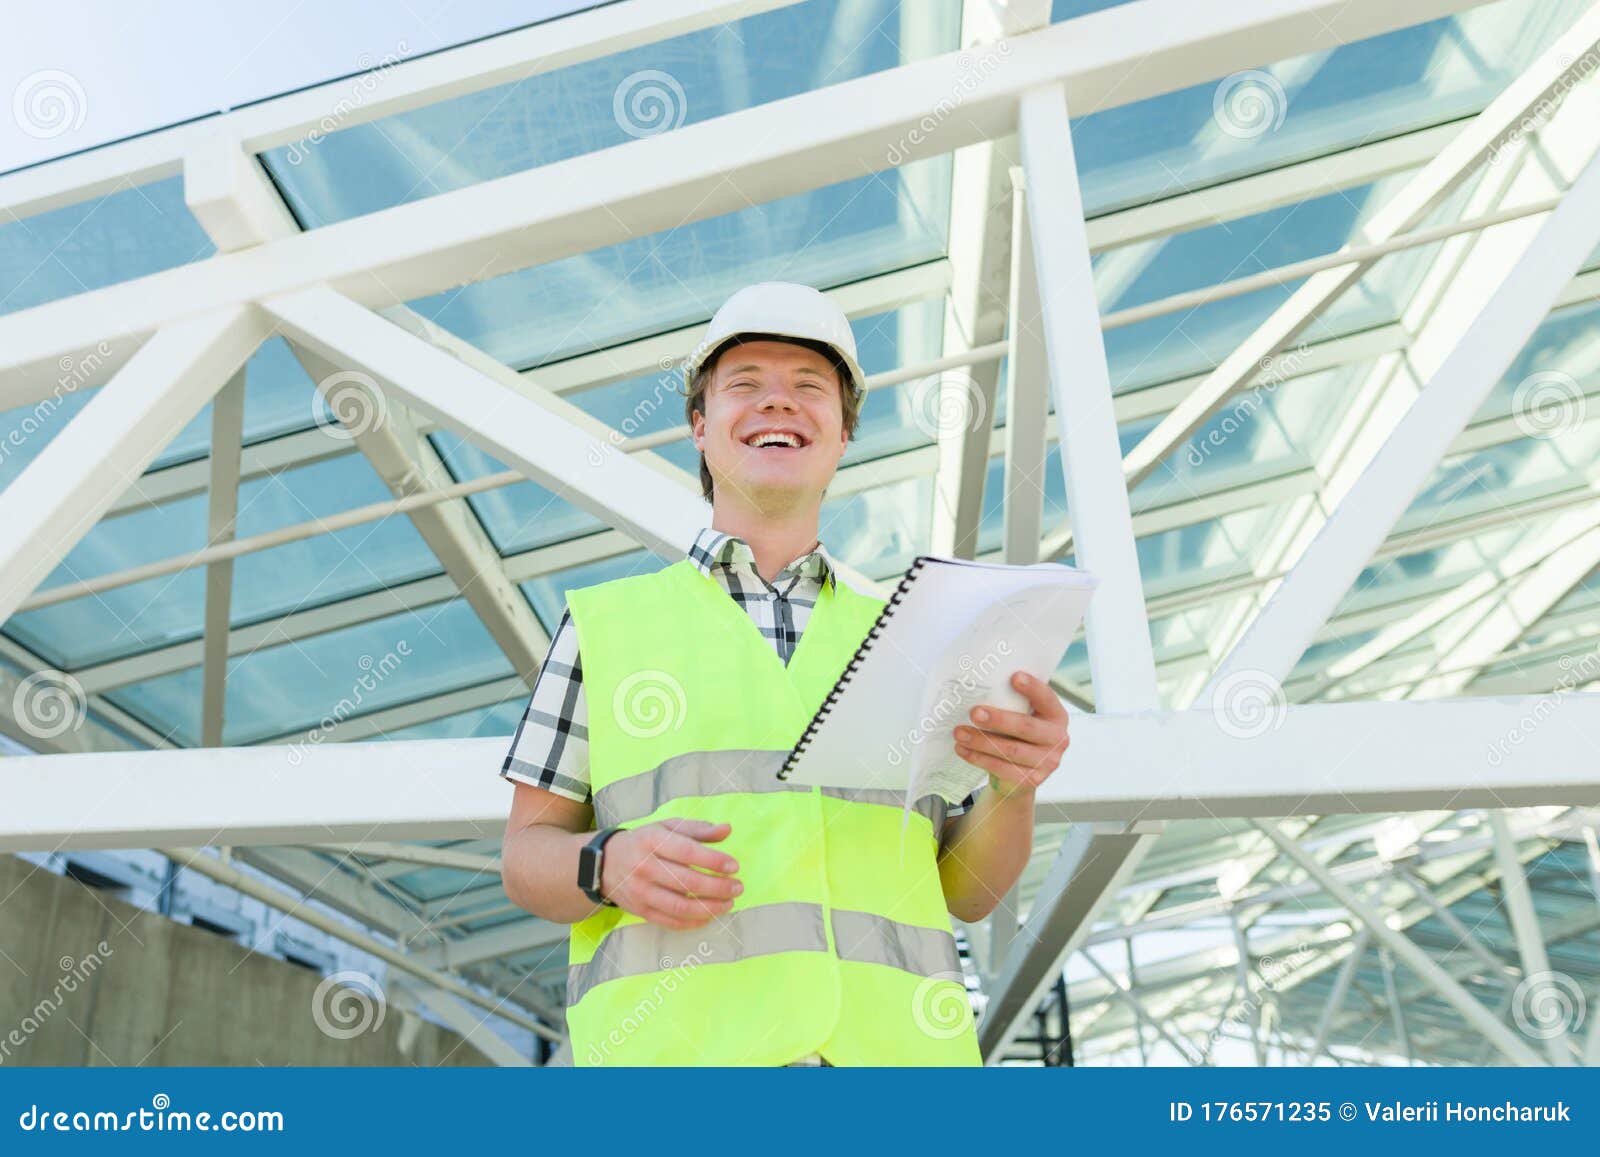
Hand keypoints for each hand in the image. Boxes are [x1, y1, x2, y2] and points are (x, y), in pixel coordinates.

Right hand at [598, 817, 741, 929]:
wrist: (605, 863)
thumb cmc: (645, 842)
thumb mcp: (667, 827)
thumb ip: (698, 829)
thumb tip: (727, 830)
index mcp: (652, 841)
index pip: (687, 852)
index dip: (713, 861)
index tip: (734, 866)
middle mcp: (644, 867)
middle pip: (686, 882)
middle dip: (717, 887)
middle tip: (738, 887)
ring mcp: (641, 892)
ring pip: (680, 906)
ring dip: (710, 908)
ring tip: (729, 903)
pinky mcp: (640, 911)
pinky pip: (671, 921)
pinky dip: (694, 922)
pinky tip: (710, 915)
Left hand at [952, 671, 1070, 799]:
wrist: (1020, 774)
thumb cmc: (1017, 735)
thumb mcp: (1022, 716)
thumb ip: (1012, 702)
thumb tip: (979, 683)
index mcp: (1056, 716)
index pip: (1047, 699)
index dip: (1033, 688)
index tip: (1014, 677)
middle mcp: (1058, 739)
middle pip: (1026, 727)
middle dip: (998, 719)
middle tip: (974, 712)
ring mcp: (1047, 762)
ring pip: (1010, 750)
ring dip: (981, 741)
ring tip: (959, 732)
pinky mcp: (1031, 780)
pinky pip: (1001, 768)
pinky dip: (978, 758)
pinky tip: (962, 749)